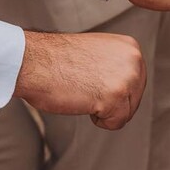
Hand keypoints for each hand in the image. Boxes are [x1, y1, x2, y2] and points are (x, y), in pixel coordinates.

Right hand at [15, 31, 146, 130]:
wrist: (33, 62)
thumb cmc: (58, 61)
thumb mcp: (99, 54)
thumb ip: (118, 65)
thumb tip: (131, 86)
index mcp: (130, 47)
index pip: (136, 82)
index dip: (112, 89)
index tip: (91, 80)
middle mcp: (135, 59)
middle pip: (134, 99)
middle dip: (111, 101)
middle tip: (85, 87)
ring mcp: (127, 77)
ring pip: (126, 112)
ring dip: (104, 110)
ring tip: (84, 91)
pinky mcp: (116, 96)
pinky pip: (116, 123)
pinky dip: (99, 120)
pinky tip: (83, 101)